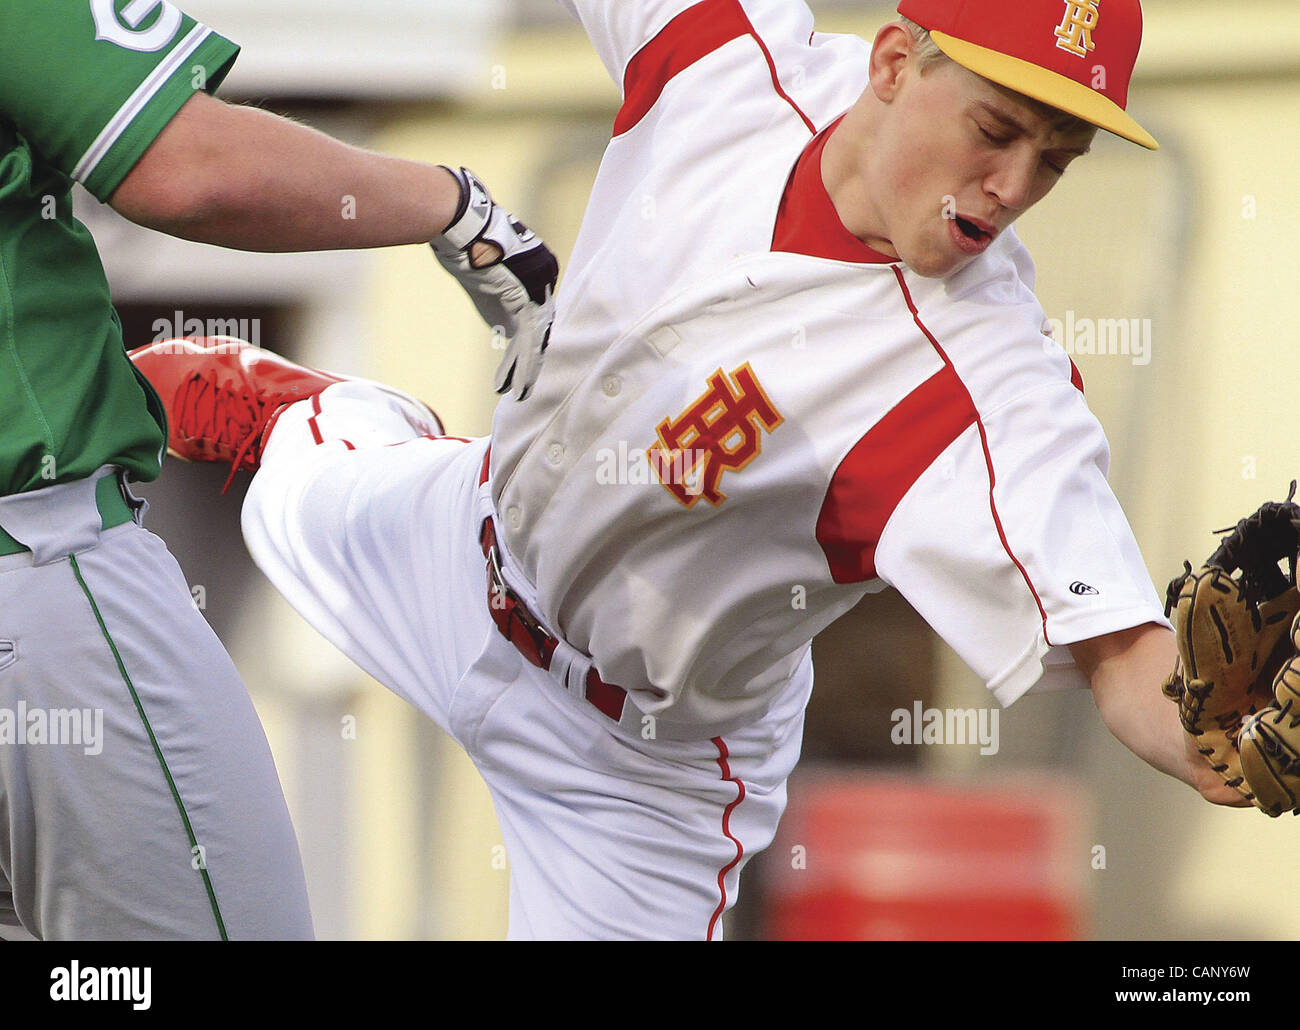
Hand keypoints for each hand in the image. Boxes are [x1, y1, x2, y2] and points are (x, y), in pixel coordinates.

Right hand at [431, 167, 558, 400]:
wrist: (460, 225)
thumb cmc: (463, 242)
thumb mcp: (484, 275)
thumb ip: (497, 300)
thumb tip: (504, 329)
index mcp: (539, 270)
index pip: (535, 314)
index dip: (526, 342)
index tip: (515, 362)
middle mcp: (546, 279)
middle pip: (538, 329)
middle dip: (527, 360)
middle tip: (521, 385)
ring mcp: (541, 291)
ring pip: (534, 340)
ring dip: (525, 371)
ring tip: (518, 395)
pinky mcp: (528, 303)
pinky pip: (528, 343)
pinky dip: (521, 368)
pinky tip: (514, 388)